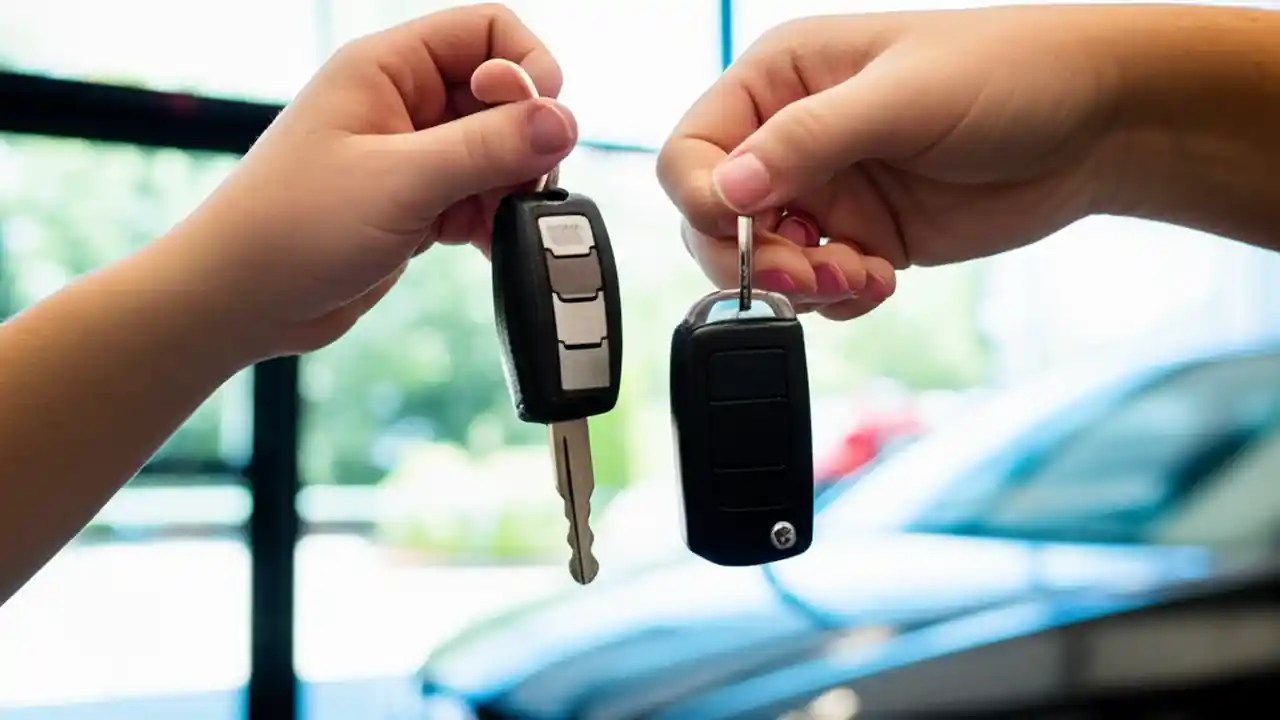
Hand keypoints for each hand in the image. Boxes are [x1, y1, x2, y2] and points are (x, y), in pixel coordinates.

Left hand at [173, 3, 576, 357]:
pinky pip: (477, 194)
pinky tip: (484, 245)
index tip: (539, 125)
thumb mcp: (401, 181)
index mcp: (387, 68)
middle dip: (524, 141)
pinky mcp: (413, 202)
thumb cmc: (292, 229)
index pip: (487, 32)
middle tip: (520, 188)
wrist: (240, 302)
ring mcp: (408, 154)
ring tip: (495, 224)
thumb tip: (564, 122)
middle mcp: (401, 102)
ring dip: (511, 187)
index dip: (526, 71)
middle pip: (501, 95)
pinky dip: (492, 218)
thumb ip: (488, 148)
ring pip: (496, 150)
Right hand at [658, 5, 1151, 319]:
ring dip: (800, 287)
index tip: (749, 229)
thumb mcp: (902, 96)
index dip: (704, 199)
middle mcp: (791, 137)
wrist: (1096, 125)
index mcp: (781, 80)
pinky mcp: (861, 237)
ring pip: (761, 264)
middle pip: (715, 220)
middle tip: (811, 275)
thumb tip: (728, 188)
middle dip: (754, 260)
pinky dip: (836, 299)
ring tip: (858, 276)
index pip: (693, 151)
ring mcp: (825, 191)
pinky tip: (881, 280)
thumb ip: (809, 140)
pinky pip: (815, 287)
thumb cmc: (1009, 74)